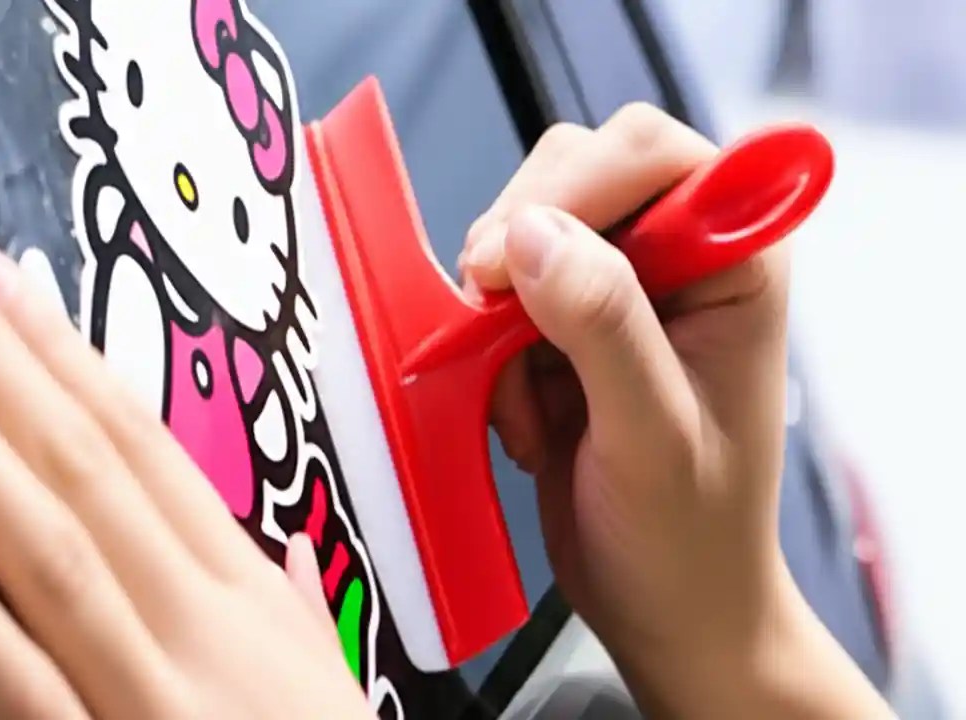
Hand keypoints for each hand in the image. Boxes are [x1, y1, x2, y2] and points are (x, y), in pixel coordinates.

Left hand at [0, 212, 371, 718]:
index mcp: (245, 592)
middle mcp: (201, 620)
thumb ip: (288, 598)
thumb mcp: (323, 675)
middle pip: (85, 463)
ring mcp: (155, 691)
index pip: (145, 446)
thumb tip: (268, 538)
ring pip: (50, 543)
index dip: (64, 355)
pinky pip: (23, 682)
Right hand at [461, 105, 889, 717]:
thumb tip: (533, 236)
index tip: (508, 261)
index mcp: (736, 262)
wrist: (664, 605)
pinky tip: (521, 416)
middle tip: (490, 323)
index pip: (650, 156)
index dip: (574, 189)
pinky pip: (497, 293)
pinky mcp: (568, 325)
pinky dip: (484, 348)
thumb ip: (603, 328)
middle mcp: (681, 258)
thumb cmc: (687, 538)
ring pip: (524, 228)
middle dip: (518, 245)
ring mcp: (621, 288)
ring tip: (522, 397)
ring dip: (495, 307)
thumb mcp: (651, 438)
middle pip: (576, 172)